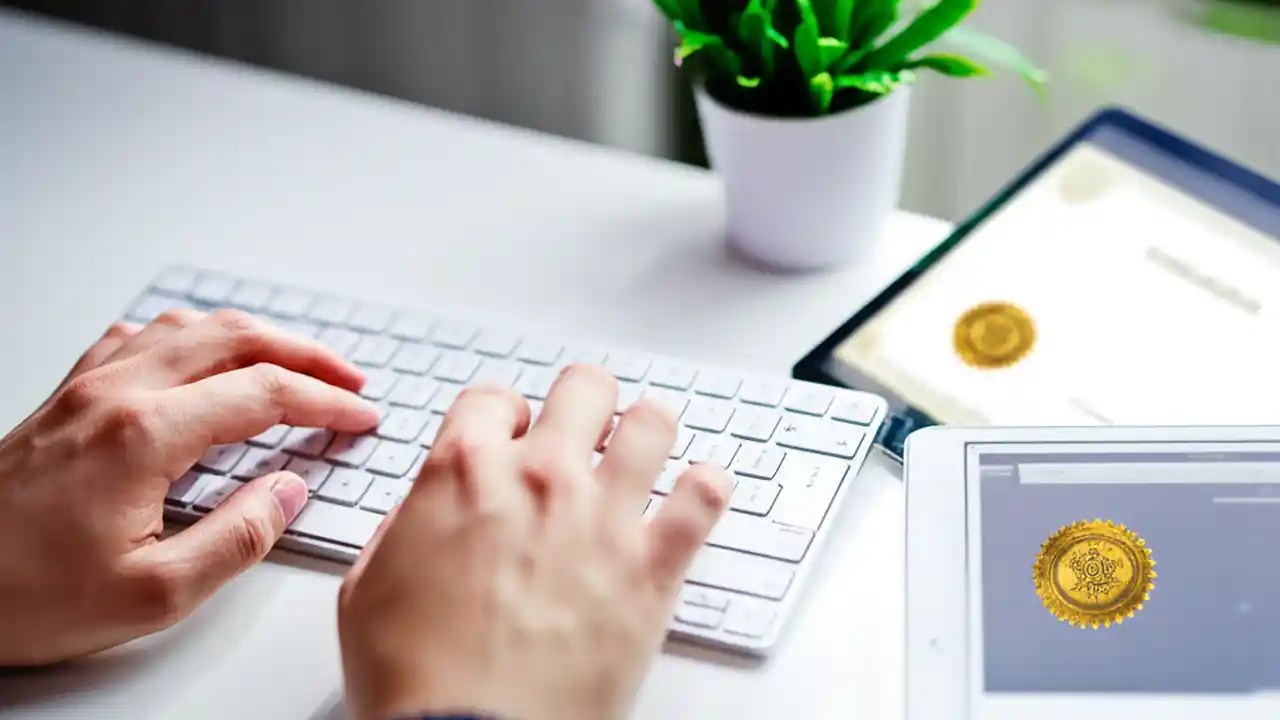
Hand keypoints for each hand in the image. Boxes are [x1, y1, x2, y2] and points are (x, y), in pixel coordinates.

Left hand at [0, 308, 379, 665]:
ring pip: (188, 328)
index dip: (325, 403)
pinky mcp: (64, 398)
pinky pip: (137, 339)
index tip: (361, 418)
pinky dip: (188, 337)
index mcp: (142, 436)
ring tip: (292, 362)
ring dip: (253, 336)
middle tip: (349, 380)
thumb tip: (287, 492)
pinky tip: (198, 358)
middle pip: (234, 338)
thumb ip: (236, 539)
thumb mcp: (151, 595)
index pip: (263, 393)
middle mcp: (115, 394)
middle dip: (306, 354)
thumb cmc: (22, 596)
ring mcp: (85, 388)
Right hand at [338, 366, 730, 719]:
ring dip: (648, 430)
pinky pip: (704, 498)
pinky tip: (696, 493)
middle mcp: (540, 480)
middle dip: (583, 404)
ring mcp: (603, 518)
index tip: (509, 433)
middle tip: (583, 429)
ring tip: (645, 447)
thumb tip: (423, 512)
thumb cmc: (414, 679)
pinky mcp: (652, 569)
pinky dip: (706, 488)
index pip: (492, 397)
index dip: (501, 414)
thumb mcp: (367, 590)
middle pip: (583, 389)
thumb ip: (403, 529)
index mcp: (463, 473)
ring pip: (653, 423)